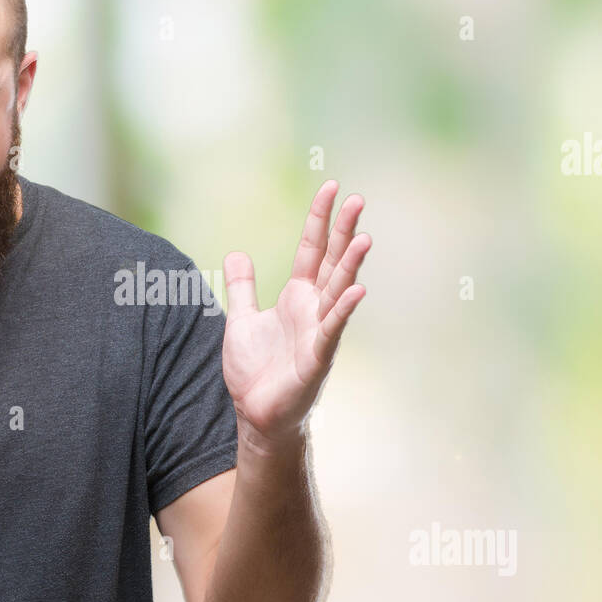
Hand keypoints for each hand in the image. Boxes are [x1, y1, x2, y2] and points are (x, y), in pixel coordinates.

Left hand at [221, 179, 370, 448]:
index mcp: (297, 297)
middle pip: (333, 262)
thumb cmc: (254, 370)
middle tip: (357, 199)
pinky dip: (344, 310)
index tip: (331, 188)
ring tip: (364, 237)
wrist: (256, 413)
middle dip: (344, 231)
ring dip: (351, 265)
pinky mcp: (318, 357)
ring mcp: (319, 331)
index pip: (312, 250)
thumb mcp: (240, 319)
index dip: (320, 219)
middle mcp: (314, 309)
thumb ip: (242, 286)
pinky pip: (332, 329)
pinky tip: (357, 291)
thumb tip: (237, 253)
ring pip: (339, 291)